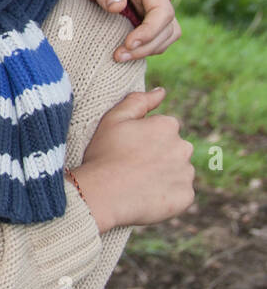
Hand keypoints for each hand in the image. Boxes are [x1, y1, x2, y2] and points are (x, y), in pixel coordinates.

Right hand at [72, 87, 194, 232]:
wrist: (103, 194)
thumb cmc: (104, 154)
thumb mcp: (113, 119)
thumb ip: (139, 101)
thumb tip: (162, 92)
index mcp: (168, 126)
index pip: (164, 129)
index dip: (144, 139)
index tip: (128, 148)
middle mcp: (184, 147)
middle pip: (174, 149)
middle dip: (159, 155)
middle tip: (132, 165)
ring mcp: (186, 173)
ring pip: (178, 171)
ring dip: (164, 174)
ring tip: (138, 182)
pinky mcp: (186, 197)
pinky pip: (180, 193)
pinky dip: (167, 194)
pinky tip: (146, 194)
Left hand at [83, 0, 180, 60]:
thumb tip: (117, 7)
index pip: (162, 12)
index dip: (150, 31)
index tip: (128, 43)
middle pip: (168, 28)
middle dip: (146, 46)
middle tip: (118, 56)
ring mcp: (154, 7)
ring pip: (166, 35)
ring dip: (147, 50)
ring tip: (120, 57)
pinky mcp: (147, 16)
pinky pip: (156, 36)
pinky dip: (145, 47)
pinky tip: (125, 52)